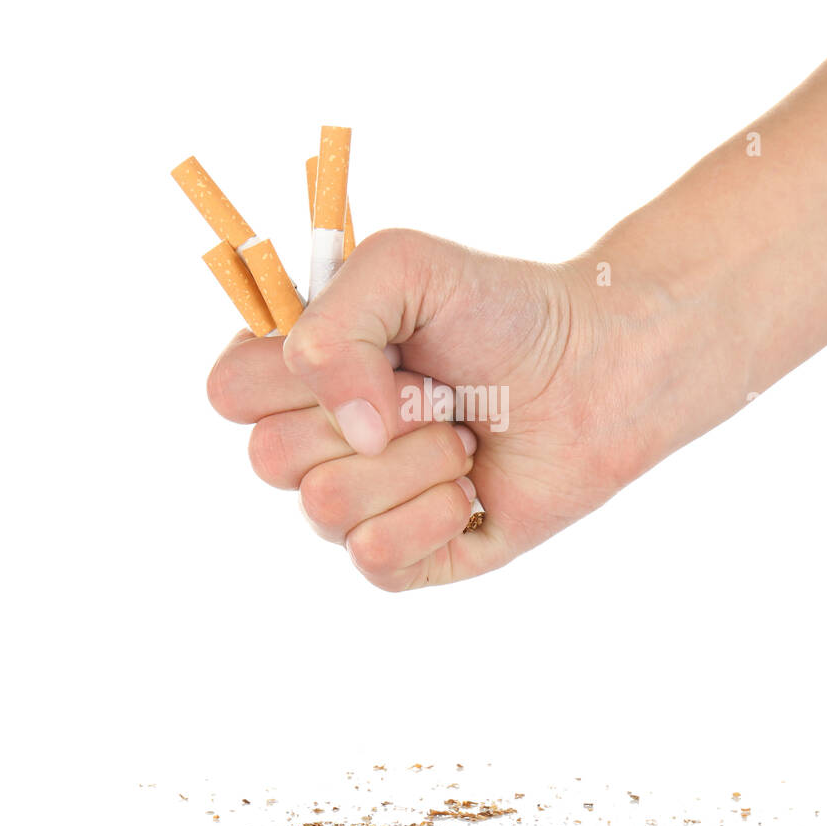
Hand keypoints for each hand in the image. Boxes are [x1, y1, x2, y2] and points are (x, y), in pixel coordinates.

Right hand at [206, 228, 699, 589]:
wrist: (597, 369)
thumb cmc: (501, 312)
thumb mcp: (402, 267)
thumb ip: (331, 327)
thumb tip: (349, 433)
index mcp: (299, 372)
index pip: (229, 393)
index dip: (293, 377)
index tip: (374, 349)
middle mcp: (318, 440)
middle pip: (270, 458)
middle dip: (373, 415)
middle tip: (438, 391)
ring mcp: (359, 502)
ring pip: (325, 509)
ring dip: (415, 463)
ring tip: (464, 435)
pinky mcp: (405, 555)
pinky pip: (375, 558)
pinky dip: (434, 516)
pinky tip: (473, 489)